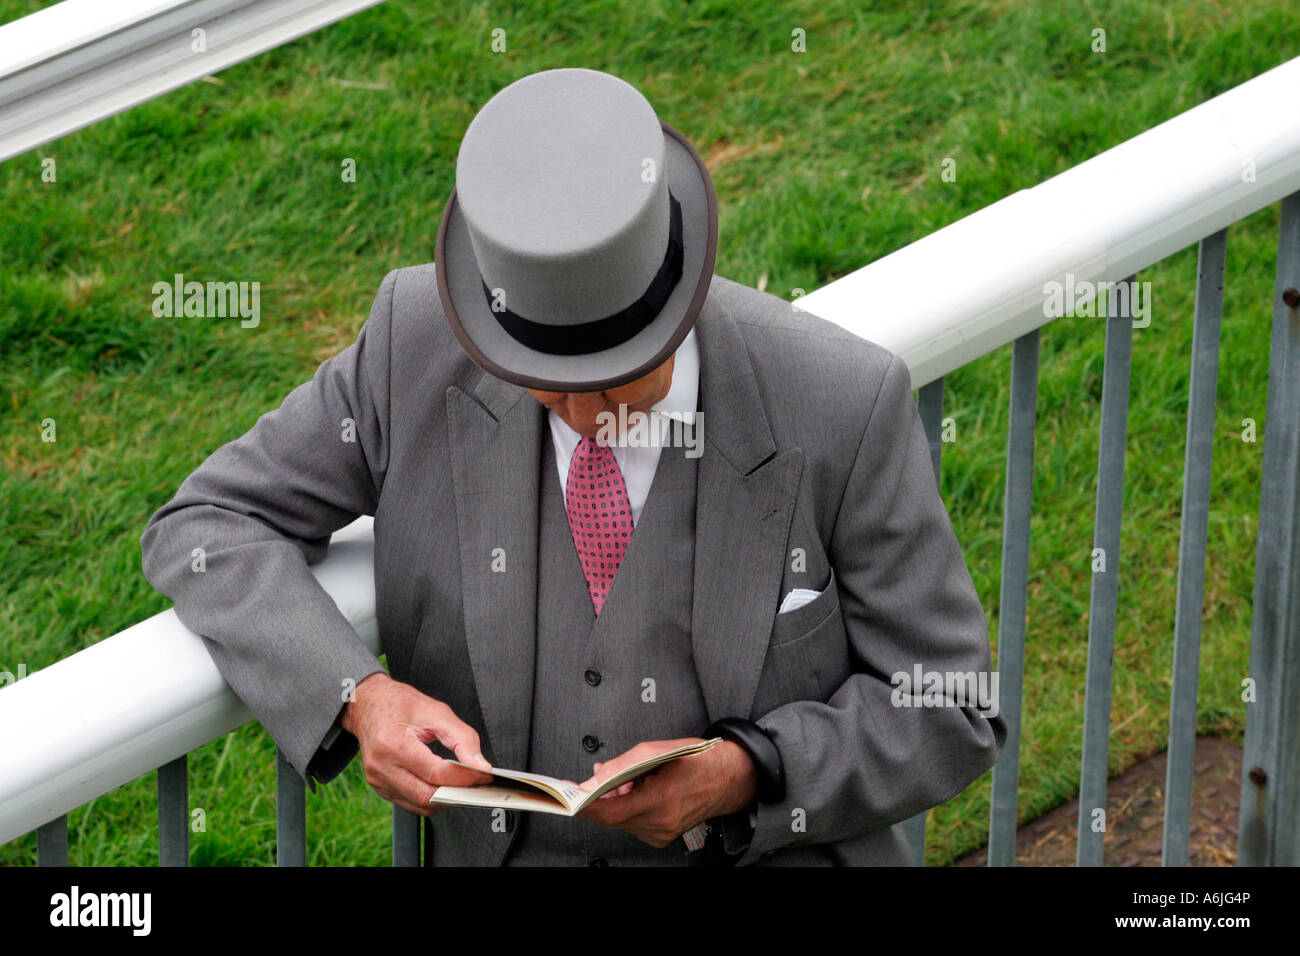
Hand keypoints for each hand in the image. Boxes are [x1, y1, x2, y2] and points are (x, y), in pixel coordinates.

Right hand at [341, 672, 494, 816]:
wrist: (370, 705)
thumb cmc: (402, 705)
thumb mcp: (438, 712)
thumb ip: (463, 739)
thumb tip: (481, 767)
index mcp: (392, 743)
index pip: (436, 772)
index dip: (464, 777)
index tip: (484, 774)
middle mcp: (381, 766)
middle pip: (427, 795)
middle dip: (457, 793)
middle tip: (478, 784)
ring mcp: (377, 780)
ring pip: (420, 804)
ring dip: (446, 799)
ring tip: (464, 785)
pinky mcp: (379, 787)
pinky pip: (411, 803)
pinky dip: (431, 798)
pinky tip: (444, 786)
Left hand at [576, 738, 757, 847]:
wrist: (730, 777)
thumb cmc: (700, 760)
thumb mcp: (657, 750)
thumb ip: (620, 765)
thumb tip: (593, 778)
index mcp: (660, 800)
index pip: (609, 812)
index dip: (585, 806)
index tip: (568, 798)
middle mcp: (660, 822)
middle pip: (612, 817)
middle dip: (599, 798)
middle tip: (595, 779)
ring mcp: (662, 832)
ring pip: (622, 821)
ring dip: (615, 801)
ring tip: (627, 780)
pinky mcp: (663, 836)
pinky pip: (633, 824)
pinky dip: (627, 807)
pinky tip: (637, 791)